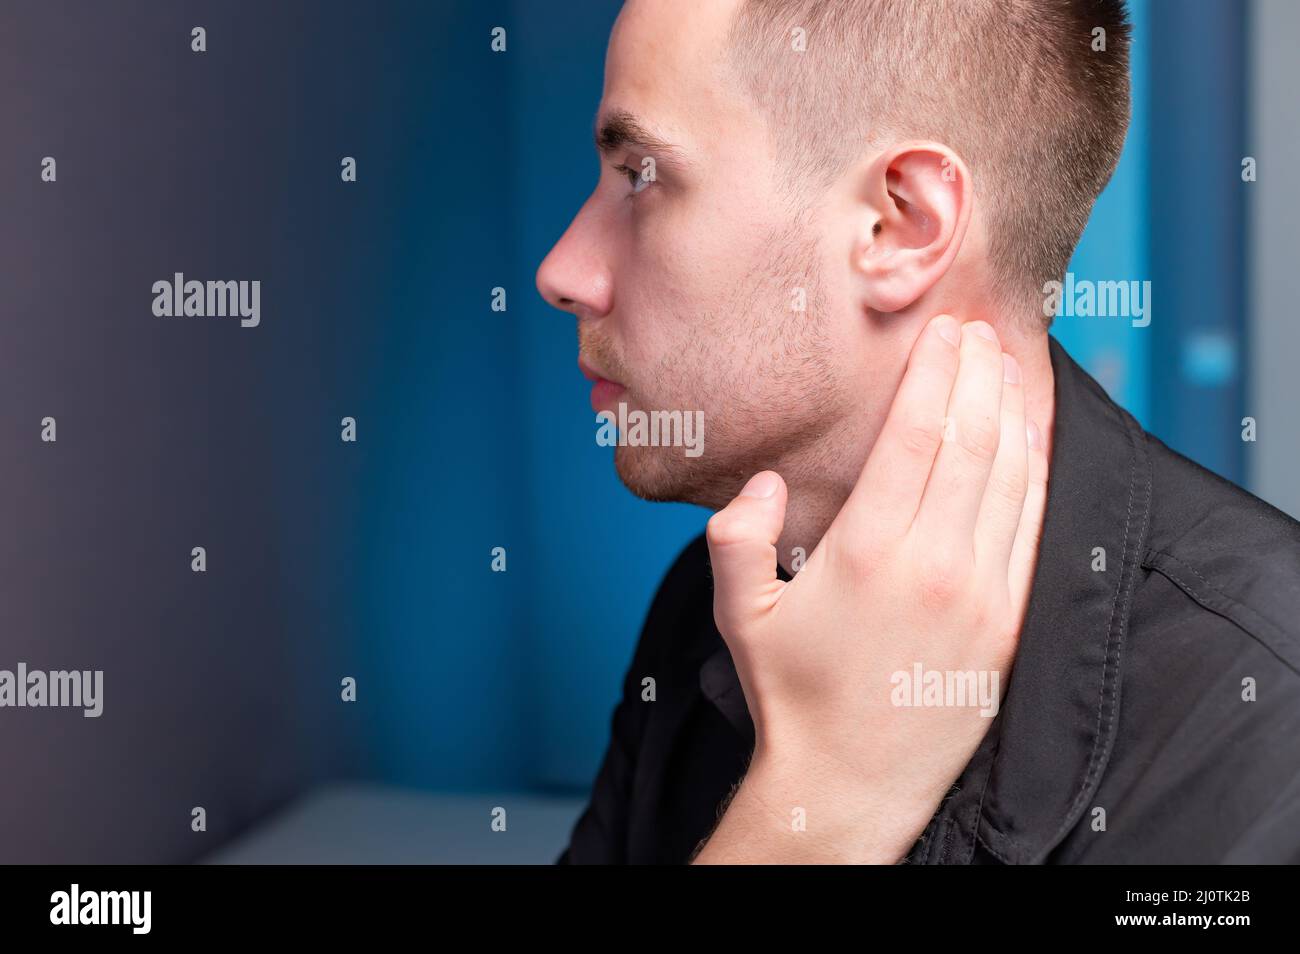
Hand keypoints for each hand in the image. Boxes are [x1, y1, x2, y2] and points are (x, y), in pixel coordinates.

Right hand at [694, 316, 1046, 862]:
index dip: (935, 373)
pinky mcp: (1007, 623)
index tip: (947, 331)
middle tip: (981, 331)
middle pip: (971, 442)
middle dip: (980, 375)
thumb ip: (736, 536)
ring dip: (1012, 413)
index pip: (916, 435)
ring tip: (1007, 369)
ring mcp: (981, 595)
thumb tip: (764, 482)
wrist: (850, 783)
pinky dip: (1034, 475)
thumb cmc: (791, 695)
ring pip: (1010, 478)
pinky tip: (1029, 442)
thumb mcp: (739, 613)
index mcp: (867, 551)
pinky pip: (1032, 530)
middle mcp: (934, 564)